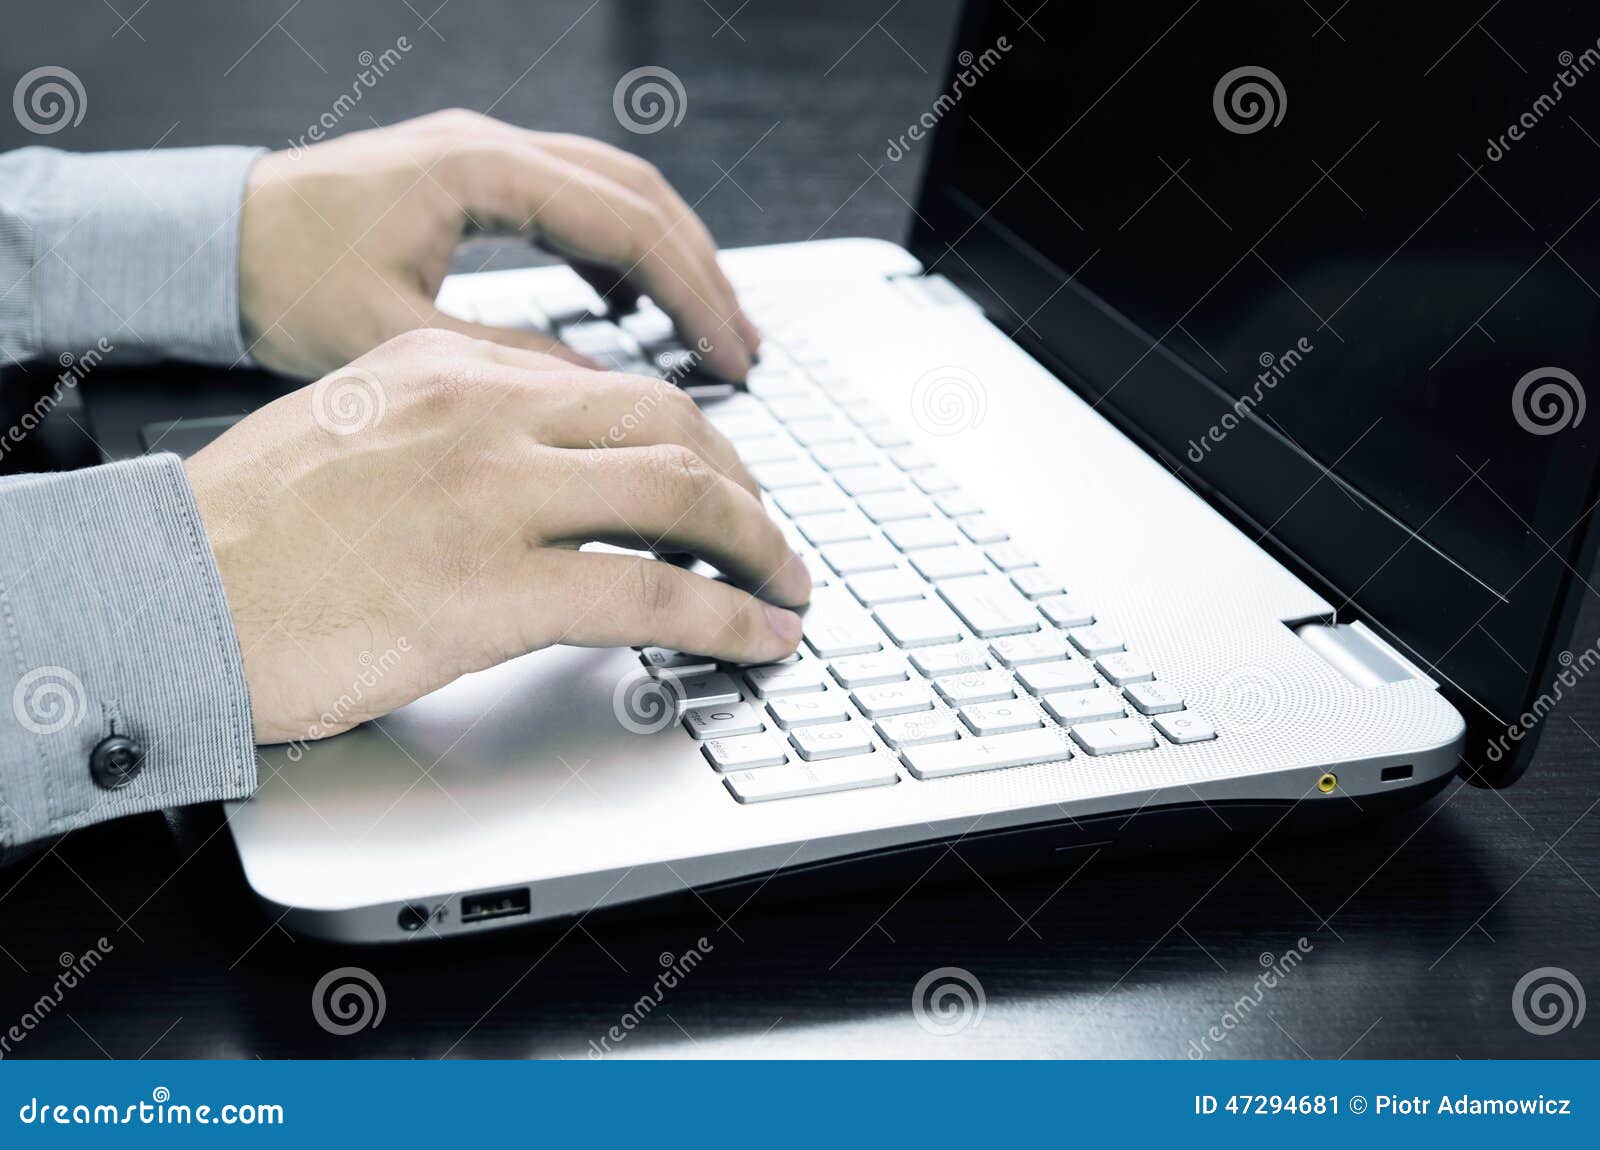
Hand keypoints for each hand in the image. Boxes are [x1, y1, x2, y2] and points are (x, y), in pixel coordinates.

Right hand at [183, 329, 806, 743]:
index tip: (717, 480)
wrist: (162, 596)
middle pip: (671, 423)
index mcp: (448, 363)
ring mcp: (493, 495)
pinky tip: (759, 638)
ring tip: (787, 586)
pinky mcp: (494, 588)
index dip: (688, 439)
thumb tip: (547, 459)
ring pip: (683, 495)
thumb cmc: (248, 531)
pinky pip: (653, 593)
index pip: (610, 386)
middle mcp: (484, 410)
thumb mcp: (356, 426)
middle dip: (745, 485)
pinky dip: (727, 617)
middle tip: (770, 534)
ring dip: (758, 546)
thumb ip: (455, 424)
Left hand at [238, 109, 760, 380]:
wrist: (209, 243)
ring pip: (616, 194)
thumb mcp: (397, 339)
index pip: (624, 222)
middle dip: (702, 273)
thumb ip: (507, 361)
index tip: (731, 355)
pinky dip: (619, 255)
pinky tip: (631, 308)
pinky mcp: (475, 182)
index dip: (691, 292)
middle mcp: (491, 148)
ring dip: (671, 259)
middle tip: (743, 348)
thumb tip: (600, 393)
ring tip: (710, 330)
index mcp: (478, 172)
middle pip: (639, 196)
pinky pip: (576, 206)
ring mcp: (486, 157)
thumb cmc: (281, 283)